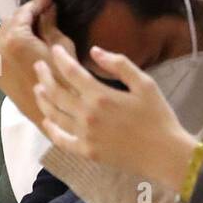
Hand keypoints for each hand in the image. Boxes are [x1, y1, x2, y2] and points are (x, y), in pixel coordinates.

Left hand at [0, 0, 74, 127]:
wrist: (54, 113)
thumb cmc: (64, 81)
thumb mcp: (62, 47)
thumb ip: (50, 25)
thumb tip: (48, 9)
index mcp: (15, 38)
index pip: (24, 12)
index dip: (37, 3)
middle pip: (10, 22)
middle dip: (26, 14)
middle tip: (44, 10)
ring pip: (4, 36)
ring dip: (19, 28)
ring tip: (37, 26)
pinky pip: (2, 51)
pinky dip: (13, 43)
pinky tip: (28, 43)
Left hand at [36, 44, 196, 189]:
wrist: (164, 153)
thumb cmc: (158, 116)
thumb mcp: (145, 84)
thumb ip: (119, 65)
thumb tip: (95, 51)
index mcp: (101, 96)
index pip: (71, 72)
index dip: (60, 58)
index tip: (55, 49)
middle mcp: (87, 115)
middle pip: (56, 92)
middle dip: (45, 76)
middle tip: (38, 65)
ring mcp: (84, 135)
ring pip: (54, 114)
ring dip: (43, 100)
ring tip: (38, 88)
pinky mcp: (86, 151)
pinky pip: (61, 140)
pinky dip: (51, 129)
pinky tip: (46, 121)